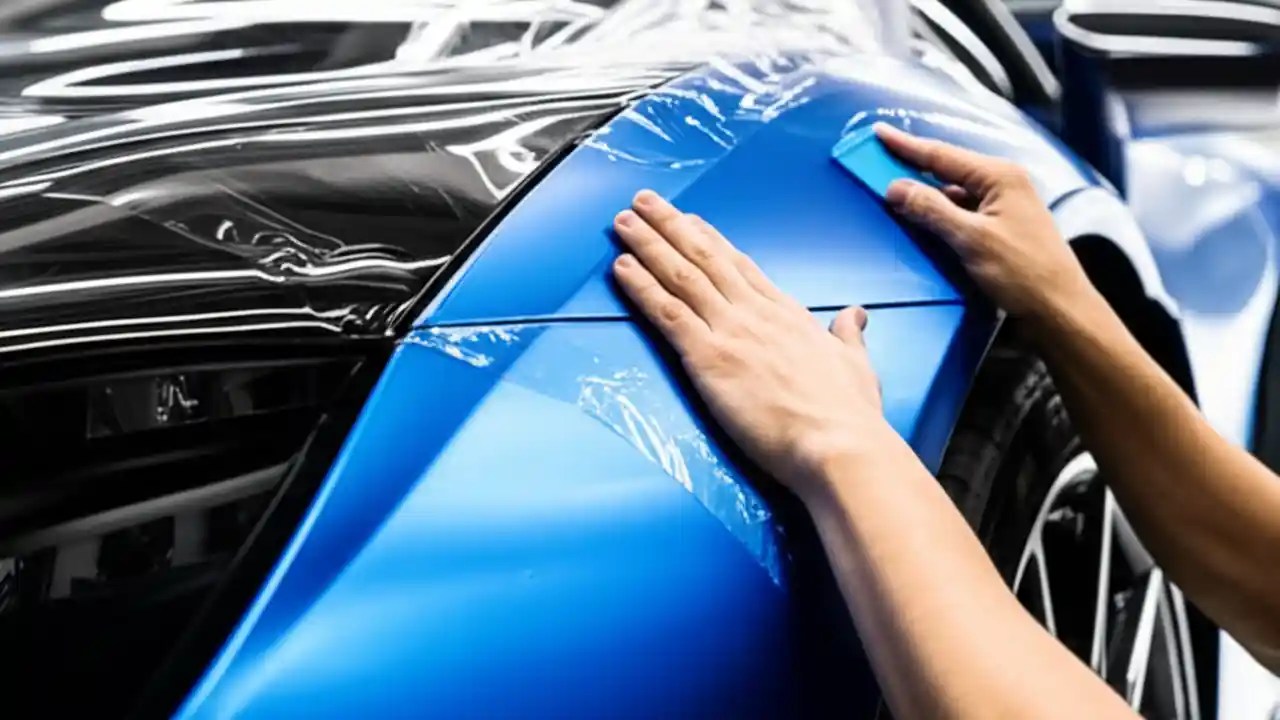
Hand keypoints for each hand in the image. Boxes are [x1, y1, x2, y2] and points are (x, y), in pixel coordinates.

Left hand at [611, 190, 895, 499]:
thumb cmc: (849, 415)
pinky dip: (641, 287)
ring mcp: (730, 331)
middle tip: (644, 200)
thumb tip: (855, 315)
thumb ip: (849, 335)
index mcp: (788, 315)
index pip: (742, 268)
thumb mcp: (856, 365)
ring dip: (649, 244)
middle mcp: (755, 313)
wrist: (837, 442)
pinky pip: (666, 312)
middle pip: (706, 258)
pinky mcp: (708, 357)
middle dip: (672, 225)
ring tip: (624, 221)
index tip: (692, 221)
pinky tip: (622, 267)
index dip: (713, 241)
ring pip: (681, 275)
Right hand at [876, 124, 1094, 324]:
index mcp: (999, 177)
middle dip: (913, 167)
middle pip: (947, 170)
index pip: (942, 155)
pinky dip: (940, 214)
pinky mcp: (1001, 228)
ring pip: (954, 193)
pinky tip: (923, 221)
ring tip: (893, 192)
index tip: (878, 132)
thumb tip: (894, 188)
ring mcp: (1003, 206)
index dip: (906, 146)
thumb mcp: (972, 240)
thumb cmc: (1022, 273)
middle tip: (878, 160)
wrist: (1060, 310)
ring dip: (926, 194)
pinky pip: (962, 212)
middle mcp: (1003, 184)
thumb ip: (931, 210)